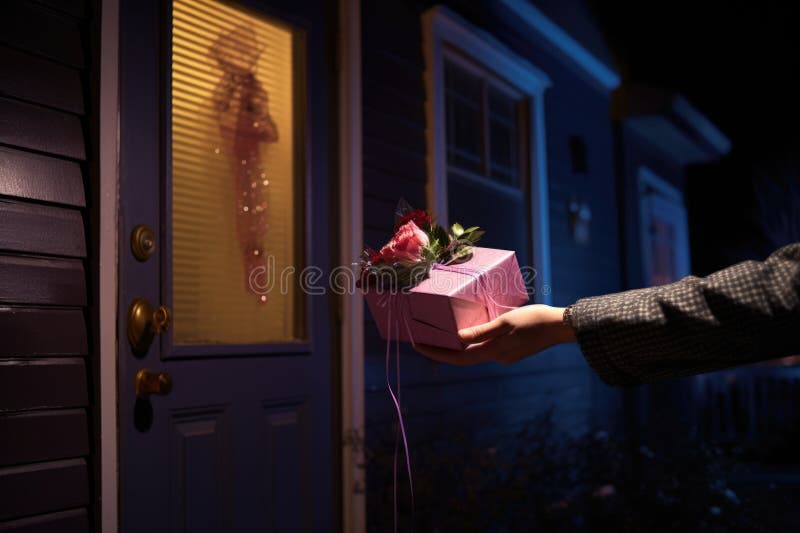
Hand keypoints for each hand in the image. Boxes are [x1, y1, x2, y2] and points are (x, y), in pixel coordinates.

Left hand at [413, 305, 575, 365]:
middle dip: (444, 349)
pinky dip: (474, 341)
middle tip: (425, 339)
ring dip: (458, 346)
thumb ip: (481, 332)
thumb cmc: (534, 320)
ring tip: (442, 333)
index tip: (419, 347)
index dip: (437, 354)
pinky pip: (487, 347)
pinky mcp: (512, 350)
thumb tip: (456, 339)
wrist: (561, 326)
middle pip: (464, 356)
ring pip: (476, 351)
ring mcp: (506, 355)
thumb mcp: (505, 322)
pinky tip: (470, 331)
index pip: (458, 358)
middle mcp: (498, 357)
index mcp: (494, 352)